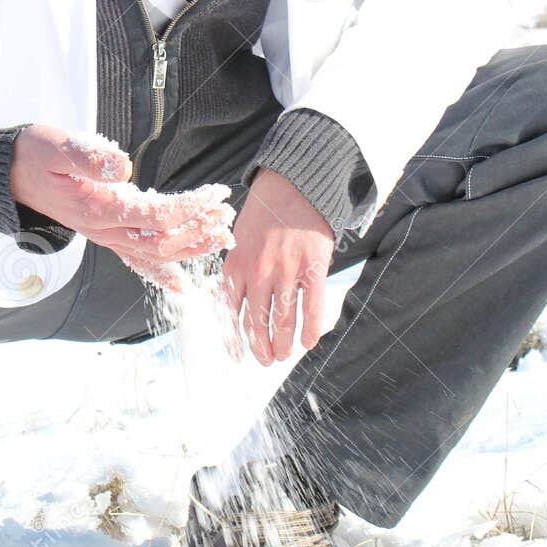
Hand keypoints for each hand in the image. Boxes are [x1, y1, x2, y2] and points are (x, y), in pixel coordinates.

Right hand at [9, 123, 233, 292]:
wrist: (10, 173)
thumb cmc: (34, 156)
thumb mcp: (58, 147)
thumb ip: (90, 158)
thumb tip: (123, 167)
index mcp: (98, 209)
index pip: (155, 215)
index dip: (189, 208)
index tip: (214, 195)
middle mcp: (104, 230)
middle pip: (162, 241)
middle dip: (199, 231)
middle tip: (227, 218)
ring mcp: (104, 236)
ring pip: (154, 254)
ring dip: (190, 248)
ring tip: (220, 238)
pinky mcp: (103, 233)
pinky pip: (136, 260)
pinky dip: (160, 272)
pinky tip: (180, 283)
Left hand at [221, 168, 333, 365]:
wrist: (293, 186)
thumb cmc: (264, 213)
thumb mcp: (238, 239)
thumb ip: (238, 270)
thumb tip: (233, 302)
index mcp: (237, 266)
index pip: (233, 313)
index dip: (236, 339)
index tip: (239, 355)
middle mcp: (259, 273)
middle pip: (258, 322)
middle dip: (261, 348)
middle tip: (266, 360)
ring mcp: (287, 272)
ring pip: (284, 321)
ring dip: (284, 344)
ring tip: (284, 356)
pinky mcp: (313, 268)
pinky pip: (312, 308)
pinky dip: (311, 329)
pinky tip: (310, 342)